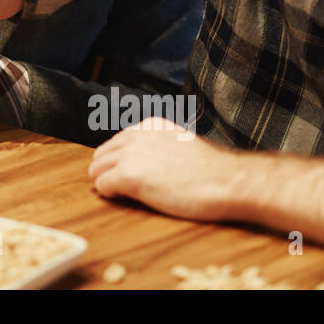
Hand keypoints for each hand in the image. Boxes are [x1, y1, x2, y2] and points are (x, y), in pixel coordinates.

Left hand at [88, 117, 244, 221]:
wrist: (227, 181)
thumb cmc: (213, 171)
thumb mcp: (183, 145)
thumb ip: (162, 146)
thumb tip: (151, 160)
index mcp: (150, 125)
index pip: (118, 142)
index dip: (120, 161)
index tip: (127, 174)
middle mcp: (137, 134)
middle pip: (102, 154)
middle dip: (106, 171)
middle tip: (118, 188)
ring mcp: (131, 153)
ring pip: (96, 168)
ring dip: (105, 182)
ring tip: (121, 194)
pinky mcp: (128, 175)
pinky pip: (102, 185)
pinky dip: (108, 194)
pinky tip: (123, 198)